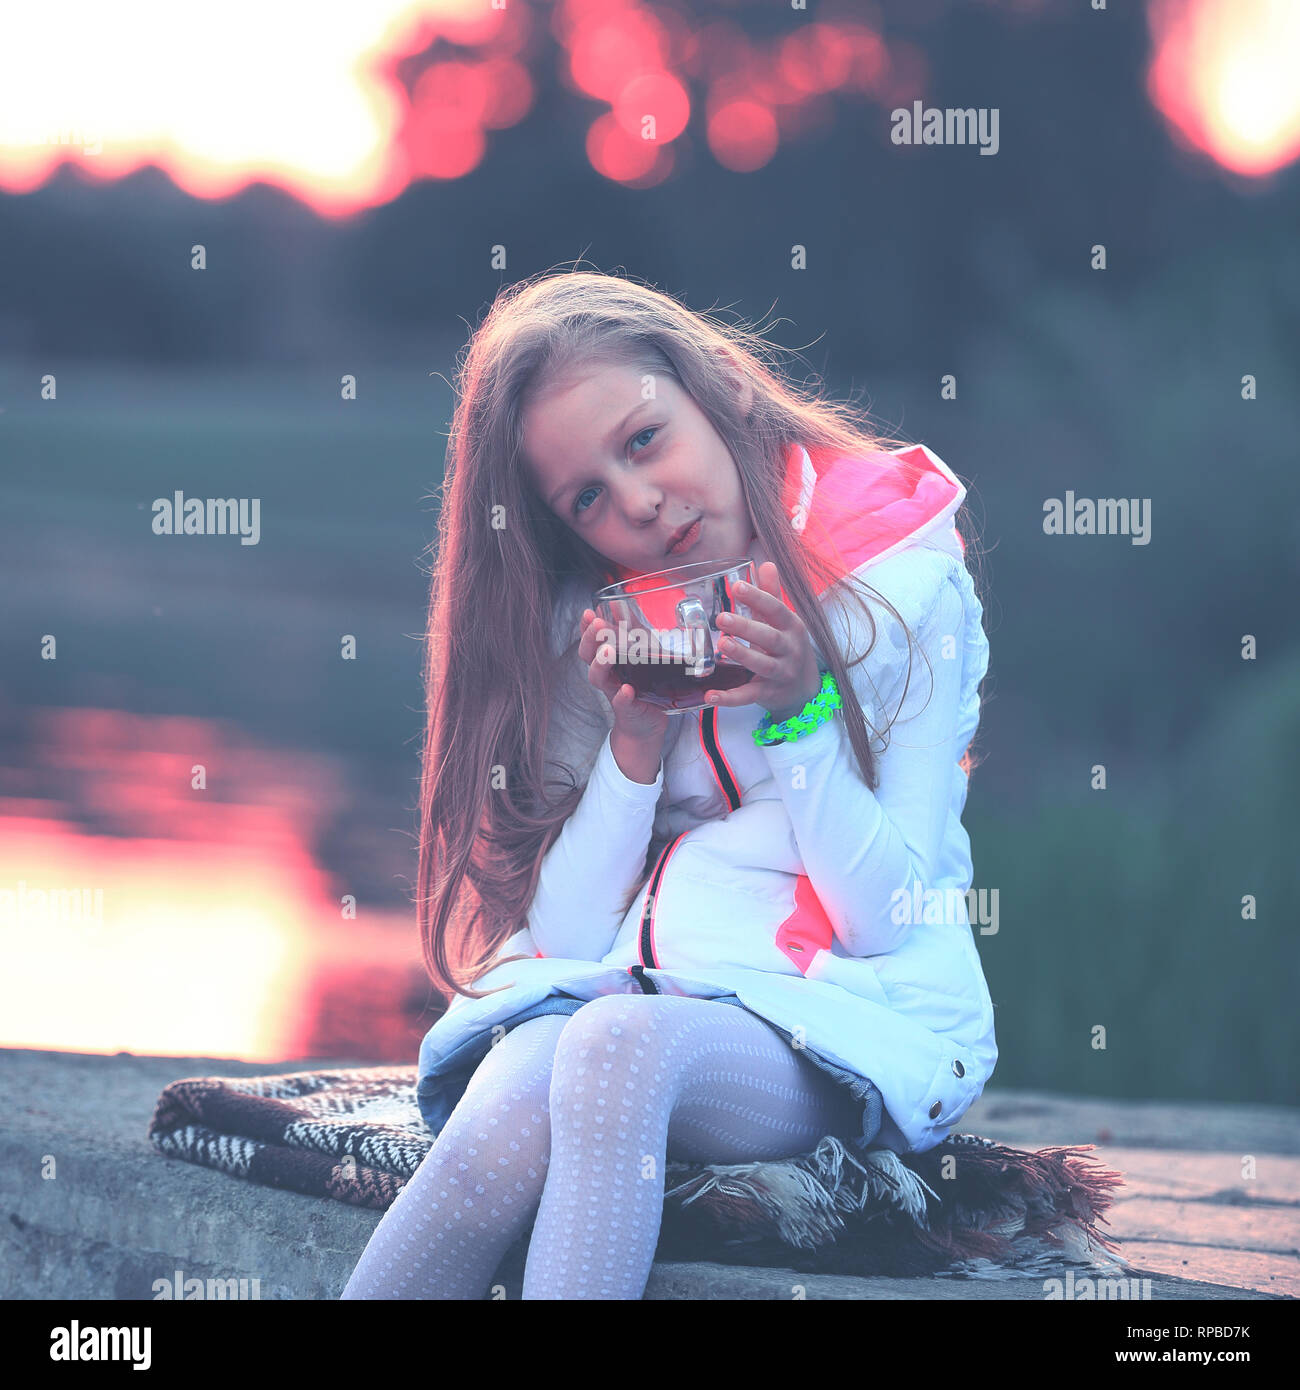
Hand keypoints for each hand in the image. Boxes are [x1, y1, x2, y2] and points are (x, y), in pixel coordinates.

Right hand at [579, 608, 670, 746]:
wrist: (647, 720)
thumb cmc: (641, 683)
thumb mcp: (640, 651)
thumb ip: (630, 629)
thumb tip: (617, 604)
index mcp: (606, 660)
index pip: (589, 641)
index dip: (585, 628)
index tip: (587, 613)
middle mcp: (606, 675)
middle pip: (588, 657)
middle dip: (590, 640)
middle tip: (597, 625)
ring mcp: (614, 691)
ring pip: (599, 678)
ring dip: (601, 664)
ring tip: (607, 651)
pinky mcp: (628, 708)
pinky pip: (622, 702)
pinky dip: (623, 695)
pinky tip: (626, 689)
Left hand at [705, 562, 821, 719]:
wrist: (805, 688)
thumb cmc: (787, 646)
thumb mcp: (783, 620)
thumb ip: (772, 594)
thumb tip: (766, 563)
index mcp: (792, 627)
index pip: (776, 609)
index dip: (758, 597)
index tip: (737, 586)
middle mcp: (789, 649)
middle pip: (769, 637)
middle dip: (746, 628)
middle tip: (722, 618)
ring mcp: (780, 673)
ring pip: (762, 665)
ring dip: (743, 655)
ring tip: (723, 645)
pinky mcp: (768, 693)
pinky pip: (749, 696)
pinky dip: (730, 698)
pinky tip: (710, 695)